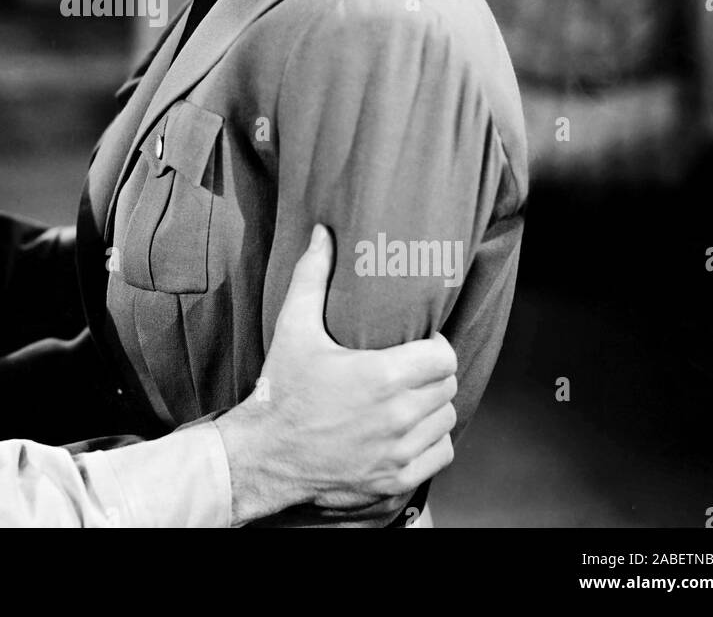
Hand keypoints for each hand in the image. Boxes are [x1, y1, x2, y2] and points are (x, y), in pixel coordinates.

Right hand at [216, 224, 457, 525]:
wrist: (264, 455)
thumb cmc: (281, 389)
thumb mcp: (293, 328)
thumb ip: (311, 276)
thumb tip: (322, 233)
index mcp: (380, 376)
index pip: (444, 357)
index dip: (436, 347)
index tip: (420, 344)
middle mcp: (396, 416)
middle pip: (447, 387)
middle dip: (433, 374)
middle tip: (411, 368)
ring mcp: (398, 452)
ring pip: (446, 420)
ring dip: (433, 407)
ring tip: (409, 397)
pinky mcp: (396, 479)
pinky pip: (440, 454)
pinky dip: (431, 442)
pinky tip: (408, 430)